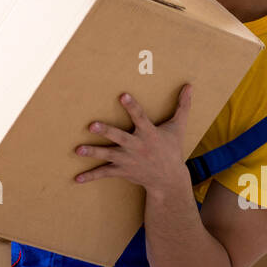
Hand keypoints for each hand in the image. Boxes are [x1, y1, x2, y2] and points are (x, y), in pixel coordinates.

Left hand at [75, 84, 193, 196]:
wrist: (168, 180)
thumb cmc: (171, 149)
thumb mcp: (178, 128)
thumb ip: (183, 106)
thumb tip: (189, 86)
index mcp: (149, 134)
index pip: (140, 117)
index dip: (132, 106)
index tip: (123, 95)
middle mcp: (137, 147)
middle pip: (120, 137)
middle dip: (106, 131)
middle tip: (92, 125)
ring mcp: (128, 160)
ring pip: (108, 155)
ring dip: (93, 152)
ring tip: (78, 149)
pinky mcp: (121, 171)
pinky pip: (104, 173)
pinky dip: (90, 176)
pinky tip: (77, 178)